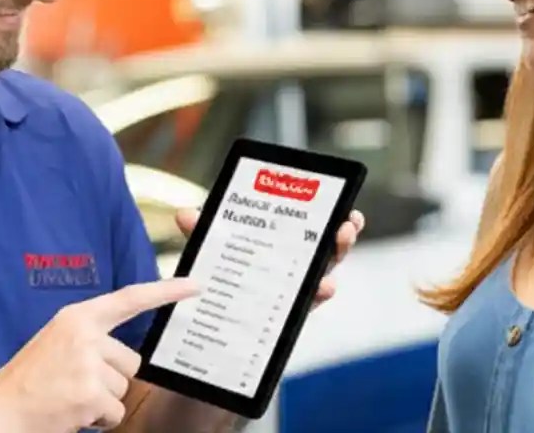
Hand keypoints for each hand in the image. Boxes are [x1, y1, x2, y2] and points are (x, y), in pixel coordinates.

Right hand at [0, 278, 198, 431]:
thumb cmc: (28, 381)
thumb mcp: (57, 343)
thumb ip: (88, 340)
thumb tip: (124, 356)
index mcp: (77, 318)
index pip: (129, 299)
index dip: (164, 292)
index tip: (194, 286)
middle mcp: (85, 335)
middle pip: (131, 360)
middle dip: (112, 379)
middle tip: (77, 386)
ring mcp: (88, 364)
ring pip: (123, 388)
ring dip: (102, 402)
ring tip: (70, 400)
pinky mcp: (90, 394)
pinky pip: (115, 412)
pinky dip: (98, 421)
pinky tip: (72, 415)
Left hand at [174, 208, 364, 308]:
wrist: (208, 325)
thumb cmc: (218, 275)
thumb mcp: (210, 248)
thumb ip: (202, 232)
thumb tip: (186, 215)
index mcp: (282, 246)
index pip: (312, 229)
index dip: (334, 219)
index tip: (347, 209)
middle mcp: (293, 269)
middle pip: (326, 251)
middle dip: (340, 237)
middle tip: (346, 226)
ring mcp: (292, 293)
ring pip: (322, 277)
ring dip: (332, 264)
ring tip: (337, 252)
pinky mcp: (286, 316)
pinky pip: (307, 305)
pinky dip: (317, 293)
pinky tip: (322, 287)